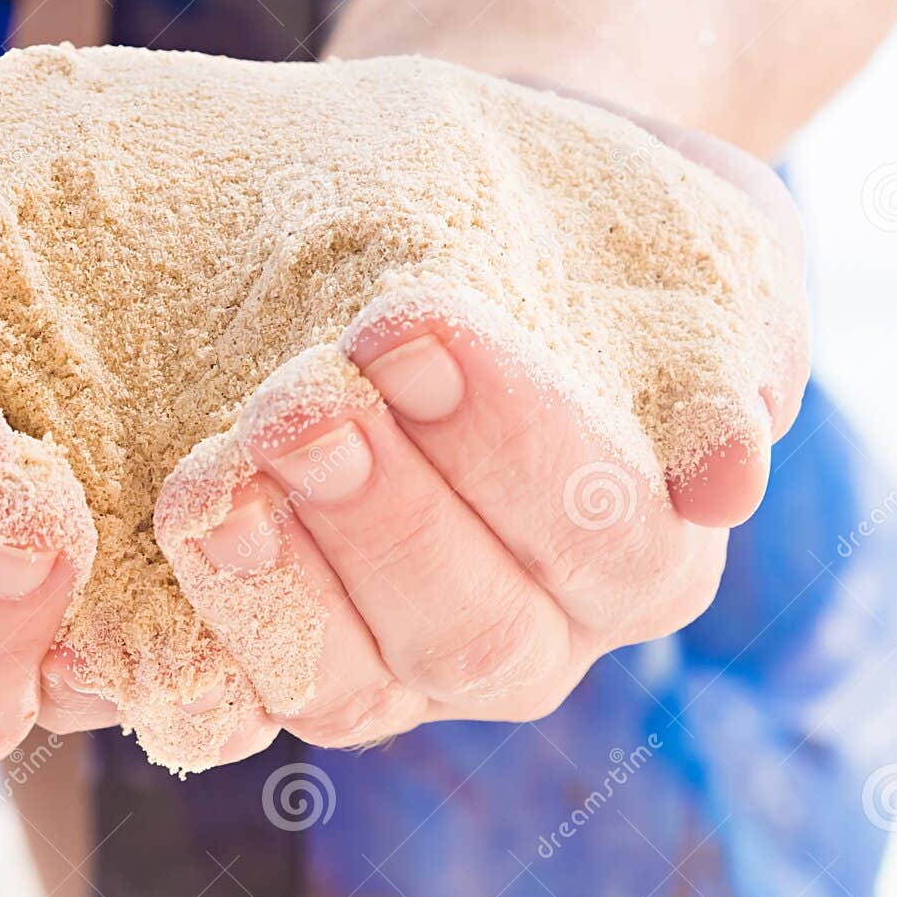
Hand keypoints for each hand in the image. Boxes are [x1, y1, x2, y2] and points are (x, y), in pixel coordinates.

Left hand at [153, 92, 808, 757]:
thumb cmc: (595, 222)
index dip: (506, 446)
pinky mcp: (302, 658)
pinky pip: (251, 688)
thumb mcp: (702, 250)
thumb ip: (730, 356)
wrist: (479, 207)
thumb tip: (725, 481)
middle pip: (469, 627)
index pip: (599, 535)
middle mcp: (536, 633)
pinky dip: (202, 631)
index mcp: (646, 553)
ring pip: (355, 683)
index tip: (410, 326)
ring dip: (282, 577)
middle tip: (302, 403)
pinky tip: (167, 545)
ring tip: (219, 476)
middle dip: (379, 514)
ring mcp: (409, 660)